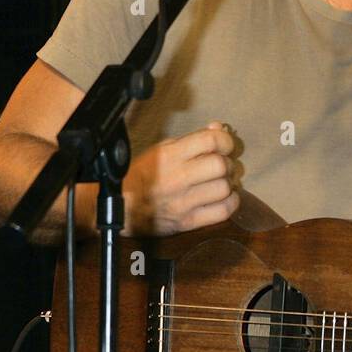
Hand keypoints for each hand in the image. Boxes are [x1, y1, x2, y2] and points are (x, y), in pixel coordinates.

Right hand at [121, 121, 238, 235]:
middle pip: (221, 165)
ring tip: (220, 183)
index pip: (211, 141)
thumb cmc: (142, 176)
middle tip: (222, 166)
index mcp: (170, 156)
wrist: (122, 208)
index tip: (225, 145)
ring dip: (228, 184)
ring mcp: (183, 202)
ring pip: (224, 189)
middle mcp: (177, 178)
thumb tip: (220, 129)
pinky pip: (222, 212)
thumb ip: (192, 140)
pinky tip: (222, 198)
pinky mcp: (188, 222)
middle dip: (227, 163)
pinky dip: (229, 203)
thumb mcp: (161, 150)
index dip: (225, 141)